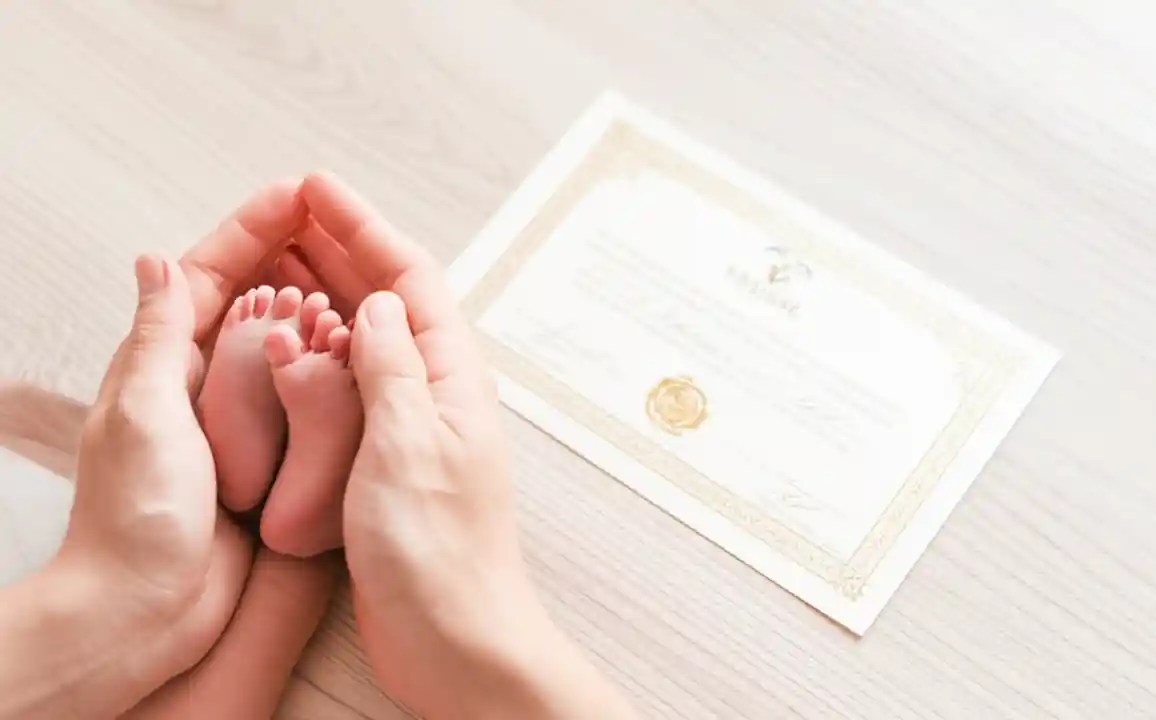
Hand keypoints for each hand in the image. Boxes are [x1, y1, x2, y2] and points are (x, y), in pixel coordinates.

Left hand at [0, 181, 309, 716]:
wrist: (148, 609)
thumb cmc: (134, 515)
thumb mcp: (142, 412)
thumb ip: (159, 336)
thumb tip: (156, 258)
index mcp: (163, 361)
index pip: (211, 274)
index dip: (251, 228)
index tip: (297, 192)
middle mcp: (202, 382)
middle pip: (254, 298)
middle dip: (294, 254)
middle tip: (342, 223)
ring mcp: (238, 419)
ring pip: (288, 344)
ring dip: (320, 308)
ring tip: (361, 280)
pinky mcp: (269, 456)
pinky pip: (306, 399)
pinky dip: (332, 369)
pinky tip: (363, 352)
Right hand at [292, 172, 635, 717]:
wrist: (454, 638)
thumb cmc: (439, 551)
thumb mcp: (410, 445)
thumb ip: (393, 367)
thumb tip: (383, 300)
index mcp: (451, 376)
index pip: (410, 276)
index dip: (363, 226)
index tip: (316, 188)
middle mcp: (436, 392)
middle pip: (390, 298)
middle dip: (343, 248)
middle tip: (288, 210)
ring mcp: (412, 425)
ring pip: (368, 338)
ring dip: (329, 292)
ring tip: (282, 257)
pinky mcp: (387, 460)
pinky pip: (352, 385)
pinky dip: (320, 352)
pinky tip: (291, 344)